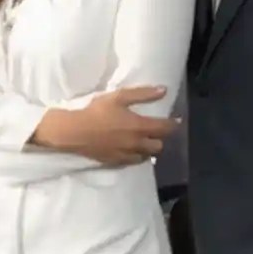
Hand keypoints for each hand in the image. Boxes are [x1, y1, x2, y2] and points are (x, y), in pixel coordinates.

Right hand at [33, 87, 178, 165]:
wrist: (76, 132)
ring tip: (144, 140)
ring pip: (147, 155)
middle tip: (156, 130)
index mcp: (140, 126)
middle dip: (160, 138)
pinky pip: (134, 162)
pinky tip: (132, 149)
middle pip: (158, 145)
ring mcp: (128, 155)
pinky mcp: (117, 162)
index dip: (173, 124)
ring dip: (149, 148)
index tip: (176, 120)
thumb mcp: (119, 97)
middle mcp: (137, 143)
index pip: (164, 128)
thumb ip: (143, 94)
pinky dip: (137, 156)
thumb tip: (164, 91)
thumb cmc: (97, 111)